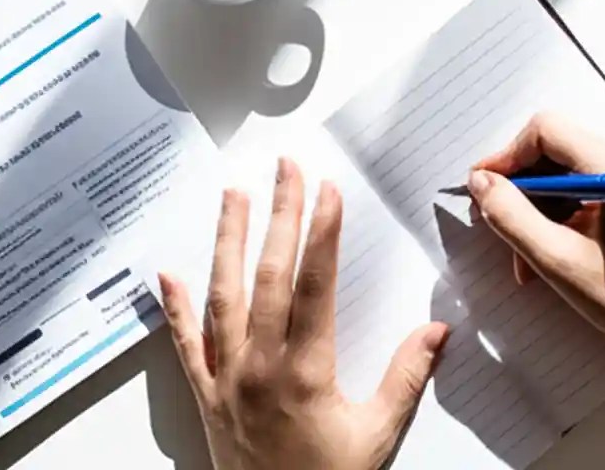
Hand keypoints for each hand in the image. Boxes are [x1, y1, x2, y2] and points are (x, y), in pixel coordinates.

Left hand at [160, 158, 449, 469]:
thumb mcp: (377, 435)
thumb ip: (405, 379)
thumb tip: (437, 331)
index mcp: (304, 371)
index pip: (314, 284)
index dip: (322, 232)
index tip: (327, 190)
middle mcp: (259, 365)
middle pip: (270, 275)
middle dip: (280, 216)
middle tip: (286, 169)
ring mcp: (227, 378)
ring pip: (224, 295)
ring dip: (228, 241)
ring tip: (233, 196)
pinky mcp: (207, 396)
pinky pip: (187, 344)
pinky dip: (176, 307)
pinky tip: (167, 274)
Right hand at [467, 112, 604, 352]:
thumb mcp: (555, 258)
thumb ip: (510, 215)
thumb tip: (479, 181)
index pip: (544, 130)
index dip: (506, 156)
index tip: (481, 190)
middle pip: (550, 147)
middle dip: (518, 186)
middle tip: (493, 222)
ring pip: (558, 170)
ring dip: (532, 208)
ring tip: (521, 257)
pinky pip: (574, 187)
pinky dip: (552, 215)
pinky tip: (542, 252)